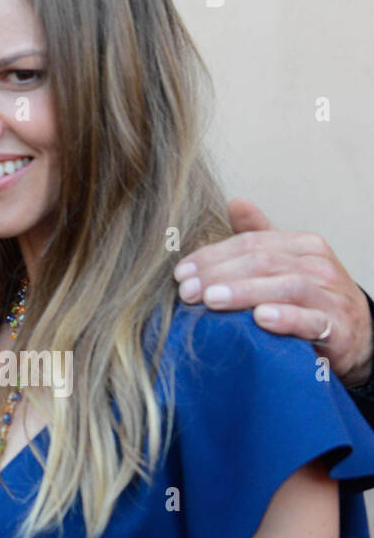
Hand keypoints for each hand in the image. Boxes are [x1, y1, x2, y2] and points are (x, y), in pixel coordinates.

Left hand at [174, 198, 371, 386]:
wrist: (356, 335)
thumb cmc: (311, 296)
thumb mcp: (286, 262)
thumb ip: (259, 235)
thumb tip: (235, 202)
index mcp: (303, 245)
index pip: (249, 243)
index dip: (211, 256)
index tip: (181, 273)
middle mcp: (319, 265)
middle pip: (262, 262)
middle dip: (218, 275)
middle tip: (186, 291)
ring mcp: (331, 296)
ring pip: (285, 287)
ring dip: (243, 293)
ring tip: (211, 300)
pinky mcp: (338, 328)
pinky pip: (312, 320)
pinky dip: (286, 318)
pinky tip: (260, 319)